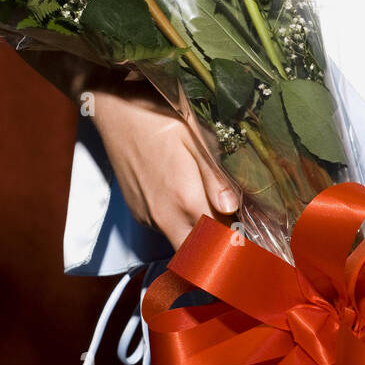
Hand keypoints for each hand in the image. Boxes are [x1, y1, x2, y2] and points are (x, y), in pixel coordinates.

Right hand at [89, 79, 239, 249]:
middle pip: (197, 255)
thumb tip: (232, 208)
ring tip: (213, 212)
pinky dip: (180, 223)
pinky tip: (185, 198)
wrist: (117, 110)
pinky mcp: (137, 212)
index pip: (218, 242)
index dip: (235, 244)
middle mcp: (165, 216)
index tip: (248, 241)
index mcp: (186, 199)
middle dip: (216, 251)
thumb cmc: (160, 117)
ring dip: (199, 236)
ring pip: (181, 242)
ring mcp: (149, 217)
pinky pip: (165, 228)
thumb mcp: (196, 138)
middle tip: (233, 233)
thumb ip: (215, 177)